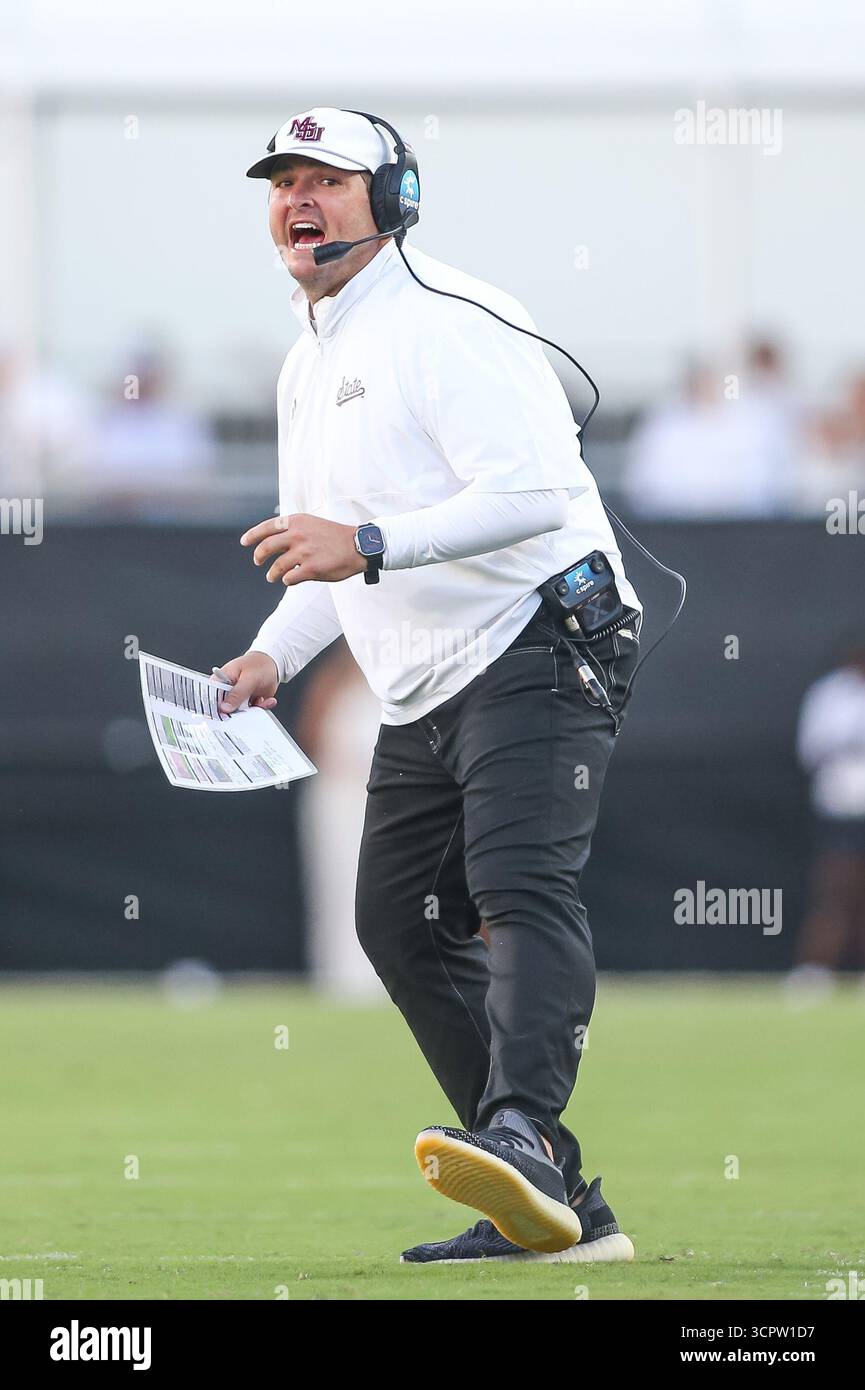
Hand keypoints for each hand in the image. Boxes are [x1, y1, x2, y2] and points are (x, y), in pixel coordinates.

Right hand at [212, 651, 278, 714]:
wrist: (271, 664)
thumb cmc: (258, 664)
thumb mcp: (249, 678)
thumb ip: (237, 693)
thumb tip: (224, 707)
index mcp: (220, 680)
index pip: (210, 698)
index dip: (216, 709)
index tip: (227, 714)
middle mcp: (226, 691)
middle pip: (223, 710)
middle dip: (238, 712)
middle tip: (249, 706)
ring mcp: (236, 698)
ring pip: (239, 714)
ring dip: (252, 710)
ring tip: (260, 700)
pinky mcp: (246, 704)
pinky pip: (251, 713)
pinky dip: (260, 708)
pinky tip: (265, 700)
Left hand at [240, 513, 366, 585]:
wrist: (359, 546)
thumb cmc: (336, 537)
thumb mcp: (313, 524)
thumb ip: (294, 530)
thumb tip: (274, 541)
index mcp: (297, 522)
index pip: (267, 527)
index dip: (252, 535)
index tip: (244, 542)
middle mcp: (297, 535)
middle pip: (266, 547)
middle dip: (258, 556)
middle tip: (257, 561)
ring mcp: (303, 553)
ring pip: (276, 567)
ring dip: (271, 574)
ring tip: (272, 577)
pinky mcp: (311, 569)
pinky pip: (289, 578)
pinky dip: (287, 580)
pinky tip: (290, 580)